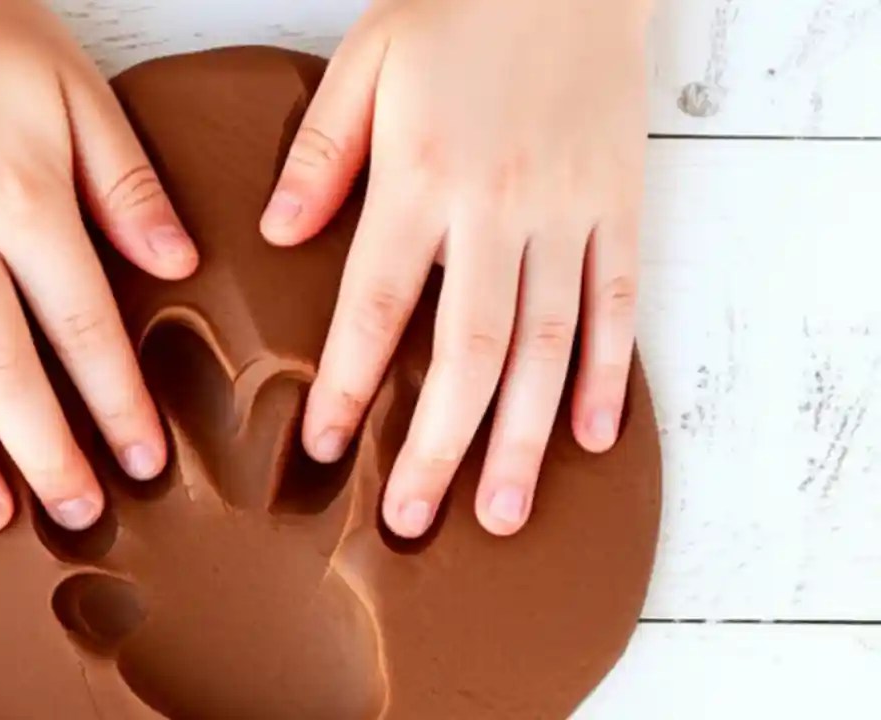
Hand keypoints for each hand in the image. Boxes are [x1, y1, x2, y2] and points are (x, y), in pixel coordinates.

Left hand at [262, 0, 652, 537]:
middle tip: (411, 520)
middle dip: (438, 445)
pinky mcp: (618, 206)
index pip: (377, 306)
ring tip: (502, 511)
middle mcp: (496, 208)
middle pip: (466, 352)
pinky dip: (607, 374)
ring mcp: (567, 213)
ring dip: (523, 437)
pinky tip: (589, 436)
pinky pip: (617, 303)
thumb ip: (322, 154)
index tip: (328, 447)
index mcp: (420, 178)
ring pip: (546, 346)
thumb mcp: (368, 61)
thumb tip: (277, 234)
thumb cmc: (461, 9)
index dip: (351, 384)